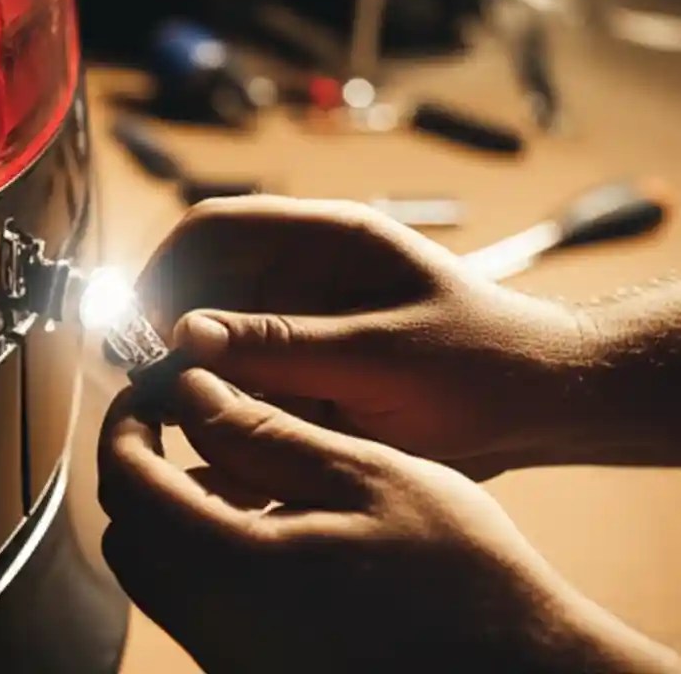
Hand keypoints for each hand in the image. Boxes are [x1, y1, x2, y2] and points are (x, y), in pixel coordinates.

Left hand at [98, 370, 680, 672]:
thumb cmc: (461, 577)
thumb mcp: (368, 476)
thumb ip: (266, 434)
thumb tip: (191, 391)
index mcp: (230, 569)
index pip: (126, 482)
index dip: (129, 420)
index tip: (160, 385)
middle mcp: (213, 627)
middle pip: (130, 531)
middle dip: (148, 464)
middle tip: (201, 417)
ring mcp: (230, 658)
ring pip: (162, 570)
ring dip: (181, 508)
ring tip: (251, 464)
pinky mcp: (253, 671)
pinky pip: (200, 604)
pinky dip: (211, 550)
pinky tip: (275, 519)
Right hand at [137, 195, 593, 476]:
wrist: (541, 407)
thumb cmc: (483, 363)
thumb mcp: (383, 355)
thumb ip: (285, 344)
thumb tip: (184, 334)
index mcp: (325, 241)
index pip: (209, 228)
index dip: (161, 271)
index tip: (139, 333)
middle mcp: (302, 277)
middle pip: (199, 288)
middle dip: (170, 340)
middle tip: (160, 398)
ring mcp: (302, 326)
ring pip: (214, 347)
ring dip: (199, 386)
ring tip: (200, 432)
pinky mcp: (307, 372)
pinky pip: (245, 388)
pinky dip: (230, 417)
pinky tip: (231, 454)